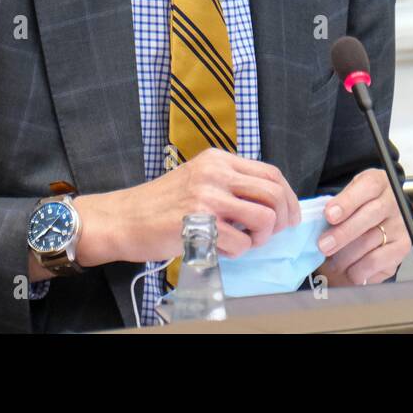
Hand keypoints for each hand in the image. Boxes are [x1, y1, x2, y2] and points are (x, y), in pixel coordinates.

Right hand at [73, 148, 300, 265]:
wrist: (123, 218)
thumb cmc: (160, 204)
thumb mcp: (198, 178)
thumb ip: (229, 184)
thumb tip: (269, 203)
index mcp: (218, 160)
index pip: (270, 173)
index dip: (288, 197)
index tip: (289, 216)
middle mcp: (215, 173)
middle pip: (273, 194)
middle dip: (282, 219)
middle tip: (270, 234)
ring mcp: (207, 197)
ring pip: (263, 218)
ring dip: (260, 238)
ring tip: (244, 242)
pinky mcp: (199, 223)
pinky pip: (240, 243)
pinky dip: (238, 252)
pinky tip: (221, 249)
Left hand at [313, 168, 410, 286]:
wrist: (377, 222)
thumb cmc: (356, 209)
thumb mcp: (347, 197)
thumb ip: (337, 205)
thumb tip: (320, 222)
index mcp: (379, 182)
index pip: (368, 186)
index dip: (347, 201)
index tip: (329, 215)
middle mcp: (394, 202)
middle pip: (370, 215)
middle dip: (343, 233)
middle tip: (323, 246)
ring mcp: (400, 225)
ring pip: (370, 242)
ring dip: (346, 256)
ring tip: (332, 262)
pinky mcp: (402, 247)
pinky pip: (377, 262)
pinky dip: (358, 269)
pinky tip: (348, 269)